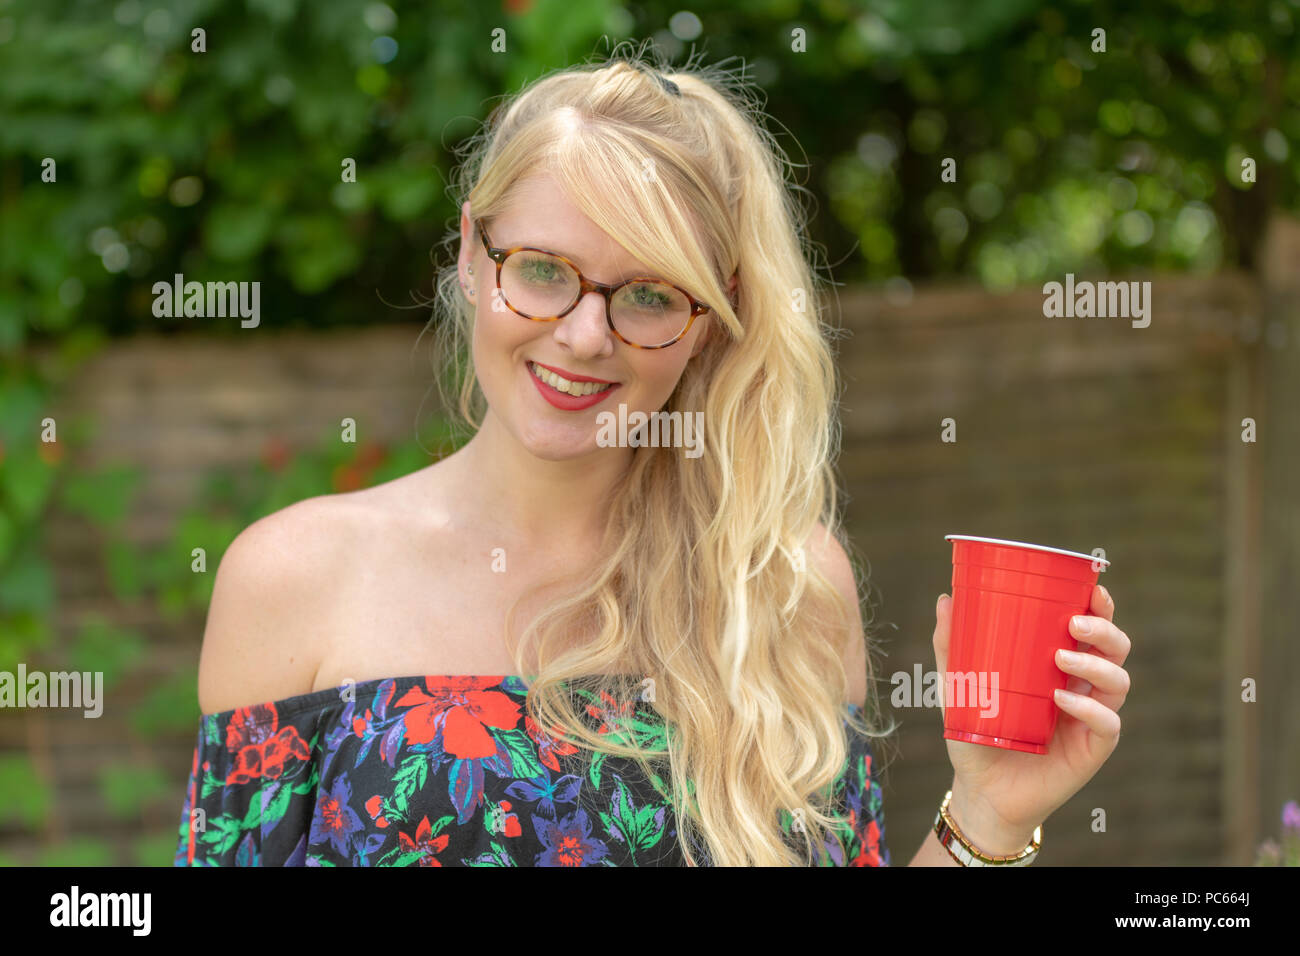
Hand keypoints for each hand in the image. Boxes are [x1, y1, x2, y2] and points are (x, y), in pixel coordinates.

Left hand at [931, 584, 1130, 850]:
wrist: (980, 790)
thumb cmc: (976, 732)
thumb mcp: (958, 685)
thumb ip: (951, 646)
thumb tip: (946, 599)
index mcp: (1060, 664)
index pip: (1092, 628)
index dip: (1100, 606)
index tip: (1091, 587)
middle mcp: (1083, 685)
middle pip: (1116, 649)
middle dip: (1103, 629)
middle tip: (1074, 623)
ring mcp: (1091, 717)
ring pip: (1118, 680)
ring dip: (1094, 663)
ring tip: (1061, 657)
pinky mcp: (1093, 749)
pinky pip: (1107, 723)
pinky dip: (1089, 707)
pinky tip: (1063, 699)